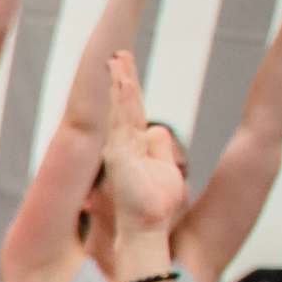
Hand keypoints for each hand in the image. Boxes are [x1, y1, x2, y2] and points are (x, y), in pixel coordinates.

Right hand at [99, 53, 188, 234]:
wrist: (146, 228)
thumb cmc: (156, 206)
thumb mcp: (165, 169)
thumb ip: (160, 147)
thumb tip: (158, 129)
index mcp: (131, 148)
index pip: (130, 112)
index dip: (129, 90)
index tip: (125, 69)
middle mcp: (119, 145)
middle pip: (122, 105)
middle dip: (120, 78)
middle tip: (119, 53)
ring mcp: (116, 148)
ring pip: (119, 107)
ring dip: (119, 80)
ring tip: (119, 57)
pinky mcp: (118, 152)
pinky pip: (121, 118)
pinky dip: (121, 97)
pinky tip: (122, 79)